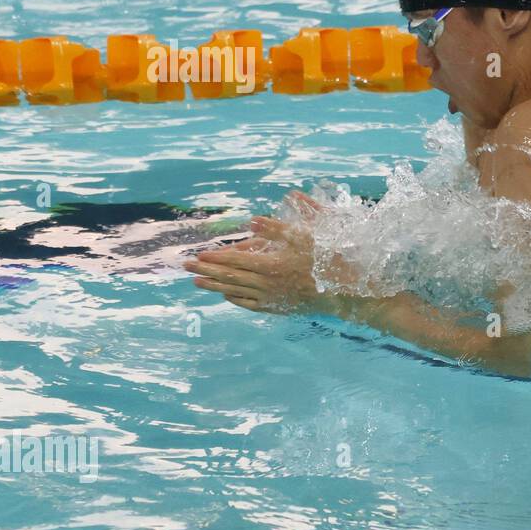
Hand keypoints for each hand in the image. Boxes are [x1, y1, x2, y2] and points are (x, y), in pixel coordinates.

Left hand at [184, 191, 329, 313]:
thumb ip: (276, 229)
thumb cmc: (326, 260)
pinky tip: (226, 296)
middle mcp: (266, 284)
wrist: (344, 292)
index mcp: (271, 265)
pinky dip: (235, 299)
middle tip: (186, 267)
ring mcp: (271, 298)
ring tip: (197, 282)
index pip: (235, 260)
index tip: (198, 255)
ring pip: (236, 291)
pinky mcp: (278, 307)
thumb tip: (251, 221)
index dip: (215, 257)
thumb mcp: (305, 237)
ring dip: (215, 286)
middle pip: (230, 276)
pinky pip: (250, 304)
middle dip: (207, 271)